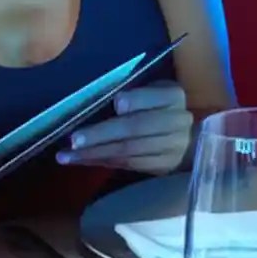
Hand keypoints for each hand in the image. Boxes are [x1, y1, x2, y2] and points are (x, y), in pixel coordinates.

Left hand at [55, 81, 193, 174]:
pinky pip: (127, 165)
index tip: (117, 104)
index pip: (154, 98)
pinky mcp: (160, 167)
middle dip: (102, 135)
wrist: (191, 138)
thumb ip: (137, 94)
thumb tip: (119, 103)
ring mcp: (170, 149)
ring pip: (128, 152)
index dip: (136, 101)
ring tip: (66, 156)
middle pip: (136, 129)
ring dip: (94, 154)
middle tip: (74, 140)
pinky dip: (101, 162)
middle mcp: (177, 123)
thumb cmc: (161, 105)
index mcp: (173, 96)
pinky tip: (80, 160)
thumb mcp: (153, 90)